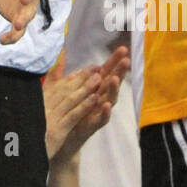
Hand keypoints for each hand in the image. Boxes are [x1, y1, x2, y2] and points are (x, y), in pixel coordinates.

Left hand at [42, 45, 129, 162]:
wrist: (60, 137)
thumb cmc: (66, 110)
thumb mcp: (62, 89)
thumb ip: (62, 72)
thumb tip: (60, 51)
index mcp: (93, 88)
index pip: (105, 71)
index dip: (113, 60)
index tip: (123, 48)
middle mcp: (99, 98)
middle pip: (112, 83)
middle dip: (119, 71)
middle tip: (126, 60)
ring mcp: (97, 112)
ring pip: (109, 99)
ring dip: (113, 89)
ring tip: (115, 79)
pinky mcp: (93, 125)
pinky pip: (101, 119)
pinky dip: (104, 112)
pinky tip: (106, 105)